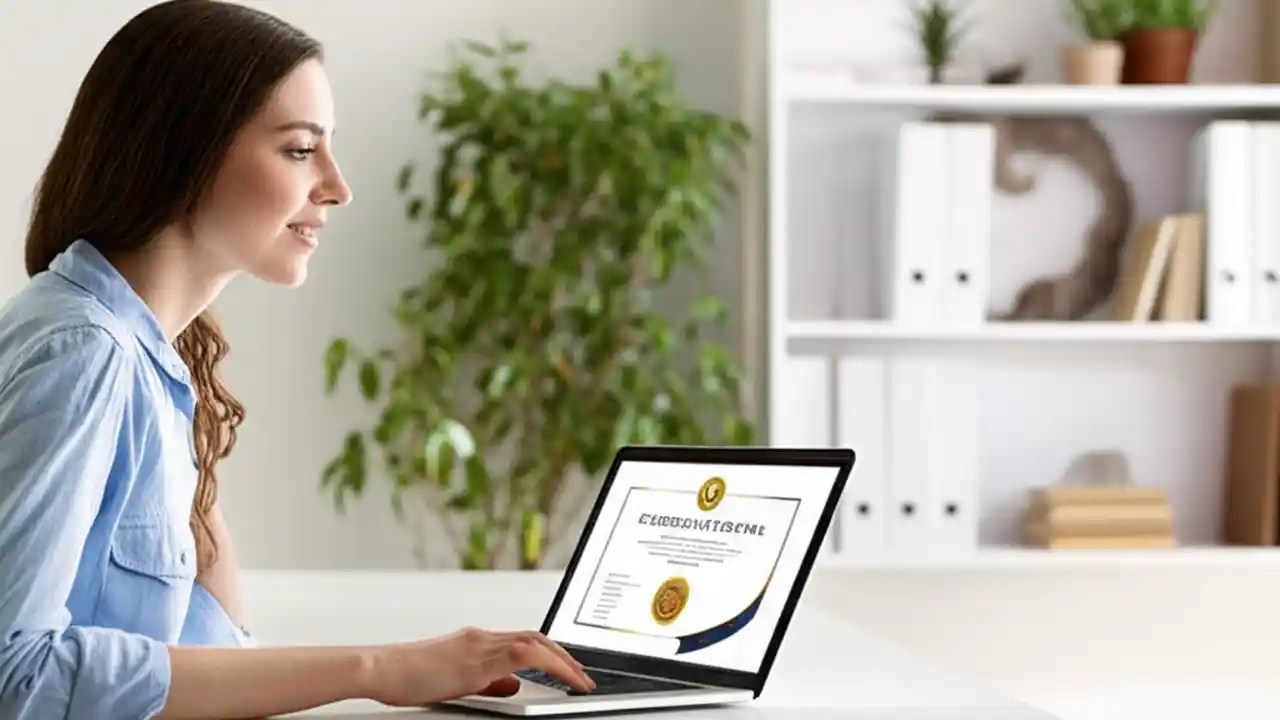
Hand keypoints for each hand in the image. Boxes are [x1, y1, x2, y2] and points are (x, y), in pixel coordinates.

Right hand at [365, 626, 595, 705]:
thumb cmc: (406, 675)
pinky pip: (519, 654)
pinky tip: (558, 675)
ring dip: (561, 660)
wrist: (380, 667)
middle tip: (583, 675)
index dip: (551, 651)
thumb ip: (486, 680)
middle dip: (564, 656)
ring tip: (579, 679)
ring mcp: (478, 645)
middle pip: (535, 637)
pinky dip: (544, 662)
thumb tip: (512, 686)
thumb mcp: (454, 679)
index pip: (524, 638)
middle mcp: (481, 637)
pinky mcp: (473, 660)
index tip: (569, 666)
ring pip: (533, 642)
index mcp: (477, 640)